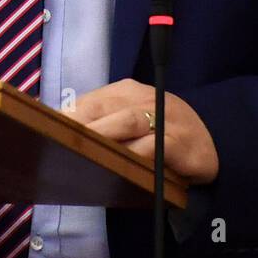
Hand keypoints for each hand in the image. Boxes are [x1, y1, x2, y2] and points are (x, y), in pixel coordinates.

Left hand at [69, 78, 218, 182]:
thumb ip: (103, 123)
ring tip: (80, 151)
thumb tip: (59, 133)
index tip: (44, 131)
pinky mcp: (181, 142)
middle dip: (80, 125)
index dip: (67, 116)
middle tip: (54, 142)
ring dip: (103, 135)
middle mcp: (146, 99)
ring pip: (128, 122)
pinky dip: (136, 154)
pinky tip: (119, 165)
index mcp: (128, 91)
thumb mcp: (133, 122)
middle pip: (106, 108)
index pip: (91, 100)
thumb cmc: (163, 136)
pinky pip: (154, 146)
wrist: (214, 146)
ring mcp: (165, 118)